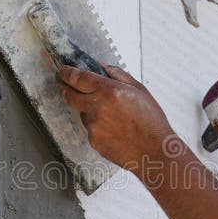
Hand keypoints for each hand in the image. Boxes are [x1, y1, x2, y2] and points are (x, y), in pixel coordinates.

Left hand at [59, 63, 174, 176]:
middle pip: (69, 95)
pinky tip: (114, 130)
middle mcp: (97, 107)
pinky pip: (90, 129)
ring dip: (89, 111)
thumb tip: (101, 66)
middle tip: (67, 87)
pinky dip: (98, 126)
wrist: (153, 152)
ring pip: (82, 113)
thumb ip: (118, 75)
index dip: (67, 72)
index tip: (64, 71)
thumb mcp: (139, 90)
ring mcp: (93, 126)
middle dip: (65, 89)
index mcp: (109, 91)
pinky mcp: (93, 141)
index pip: (78, 78)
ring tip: (113, 117)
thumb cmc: (151, 122)